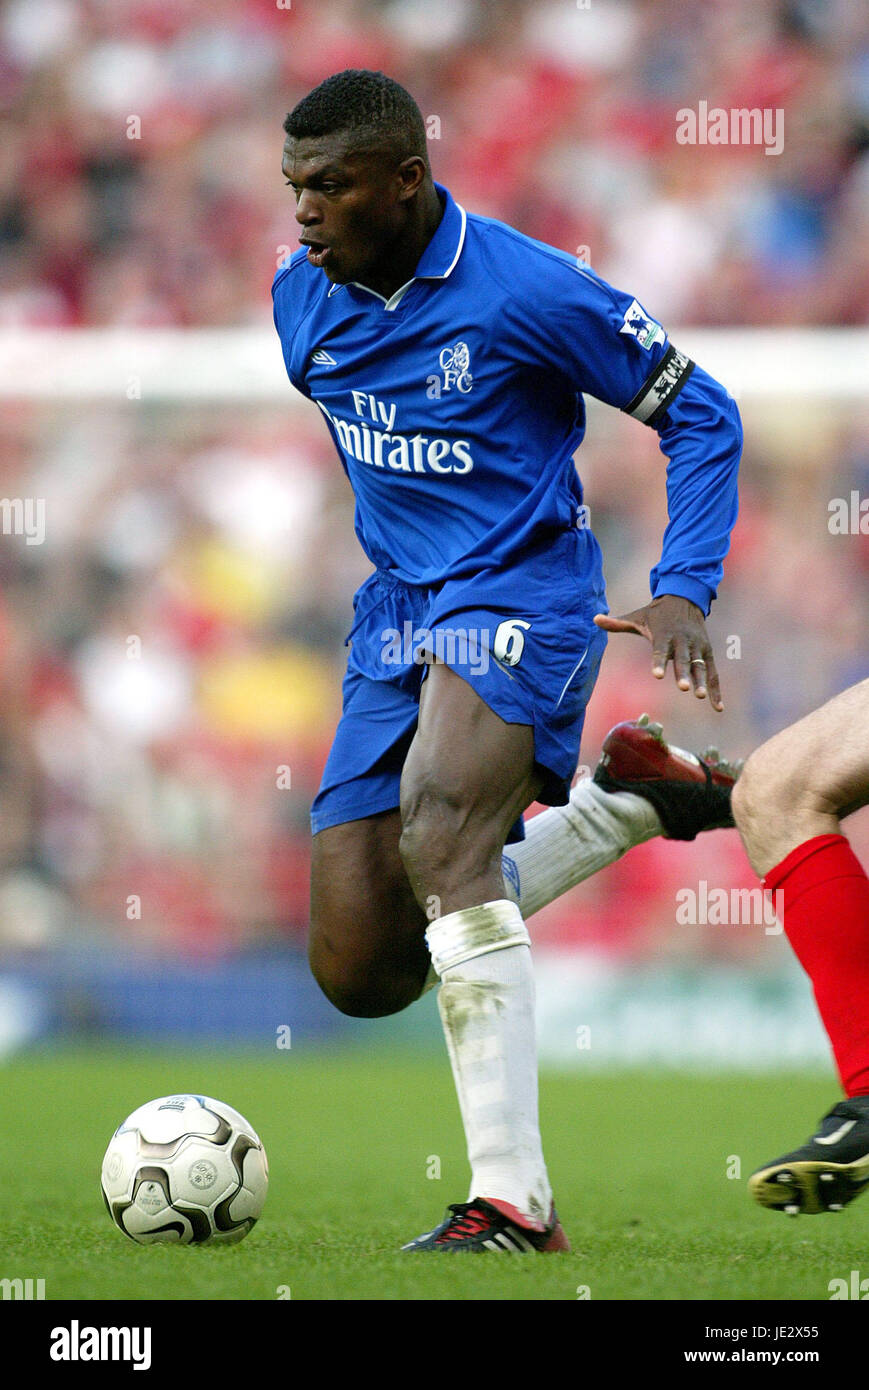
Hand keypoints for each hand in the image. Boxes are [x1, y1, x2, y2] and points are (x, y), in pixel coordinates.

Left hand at [593, 594, 722, 710]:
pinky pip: (712, 672)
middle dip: (683, 673)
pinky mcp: (706, 652)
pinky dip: (715, 688)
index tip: (657, 675)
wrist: (684, 598)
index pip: (660, 650)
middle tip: (683, 688)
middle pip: (683, 659)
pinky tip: (717, 707)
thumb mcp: (637, 616)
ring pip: (700, 666)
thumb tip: (594, 619)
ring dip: (702, 681)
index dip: (659, 662)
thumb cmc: (656, 613)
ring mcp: (697, 646)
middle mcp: (683, 641)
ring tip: (701, 696)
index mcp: (664, 634)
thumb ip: (617, 623)